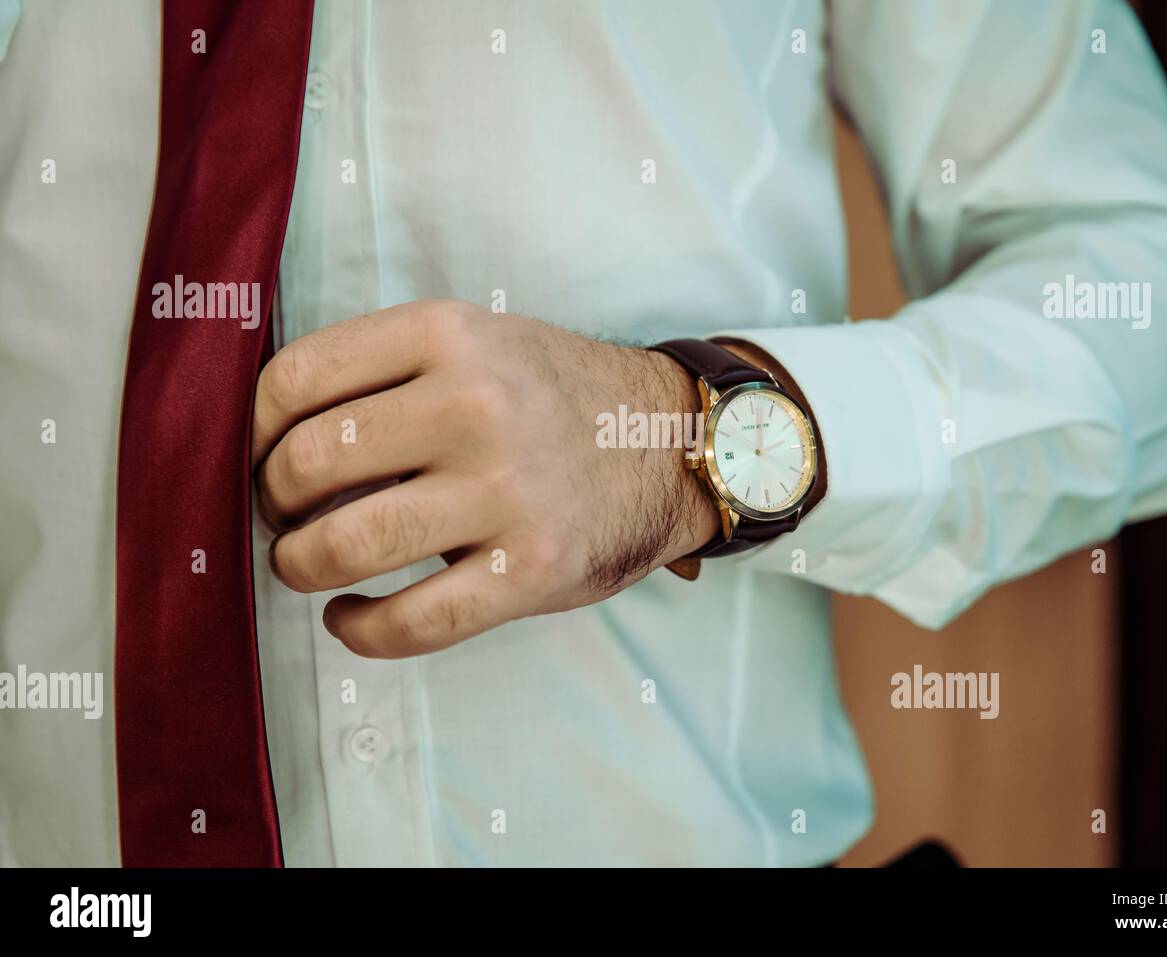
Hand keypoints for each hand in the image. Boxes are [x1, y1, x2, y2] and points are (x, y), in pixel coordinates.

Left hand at [252, 300, 719, 657]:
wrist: (670, 443)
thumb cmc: (555, 397)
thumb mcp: (479, 341)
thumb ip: (388, 372)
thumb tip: (270, 438)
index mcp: (447, 336)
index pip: (295, 380)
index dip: (248, 430)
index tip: (254, 458)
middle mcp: (474, 405)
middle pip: (306, 464)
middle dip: (270, 504)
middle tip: (282, 518)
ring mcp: (506, 490)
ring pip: (345, 544)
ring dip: (299, 566)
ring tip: (307, 566)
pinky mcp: (532, 568)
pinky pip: (412, 620)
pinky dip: (358, 630)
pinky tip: (350, 617)